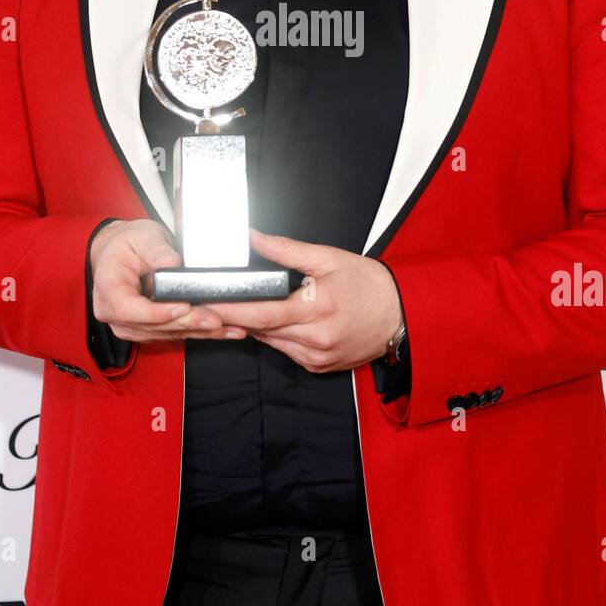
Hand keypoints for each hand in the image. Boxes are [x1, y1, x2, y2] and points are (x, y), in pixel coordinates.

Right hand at [89, 219, 247, 342]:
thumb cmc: (128, 243)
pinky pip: (174, 334)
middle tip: (215, 319)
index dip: (157, 312)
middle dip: (187, 323)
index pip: (129, 309)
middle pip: (153, 325)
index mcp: (108, 290)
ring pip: (167, 334)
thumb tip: (172, 264)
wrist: (120, 252)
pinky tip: (223, 330)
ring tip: (226, 327)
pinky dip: (199, 332)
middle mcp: (115, 314)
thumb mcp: (142, 237)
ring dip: (198, 331)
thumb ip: (157, 251)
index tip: (183, 307)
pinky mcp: (149, 329)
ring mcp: (132, 325)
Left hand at [195, 227, 403, 372]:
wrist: (401, 314)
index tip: (204, 303)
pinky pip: (285, 351)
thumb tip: (253, 237)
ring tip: (241, 307)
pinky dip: (276, 337)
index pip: (261, 312)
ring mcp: (316, 357)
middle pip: (260, 330)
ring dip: (255, 326)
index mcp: (316, 308)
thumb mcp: (328, 258)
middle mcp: (315, 339)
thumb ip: (286, 250)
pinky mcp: (318, 367)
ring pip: (270, 343)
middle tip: (210, 303)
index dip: (228, 309)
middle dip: (234, 317)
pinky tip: (277, 321)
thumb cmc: (368, 284)